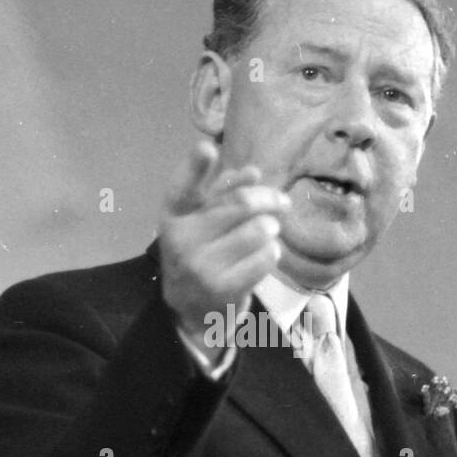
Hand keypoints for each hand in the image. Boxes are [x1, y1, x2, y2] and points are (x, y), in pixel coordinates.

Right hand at [159, 140, 289, 347]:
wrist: (192, 307)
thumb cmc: (201, 252)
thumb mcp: (201, 220)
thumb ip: (222, 192)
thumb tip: (253, 172)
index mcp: (172, 215)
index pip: (181, 187)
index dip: (194, 167)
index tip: (208, 148)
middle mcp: (180, 239)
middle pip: (239, 204)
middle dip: (269, 199)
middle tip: (283, 202)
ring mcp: (199, 266)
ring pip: (258, 230)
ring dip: (271, 228)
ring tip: (269, 232)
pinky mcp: (221, 288)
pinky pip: (265, 258)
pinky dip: (272, 252)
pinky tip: (267, 254)